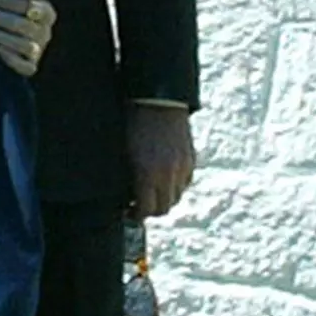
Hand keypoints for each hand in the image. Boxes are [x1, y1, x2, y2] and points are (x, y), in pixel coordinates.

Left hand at [125, 103, 195, 220]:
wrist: (158, 100)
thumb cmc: (133, 123)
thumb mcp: (124, 153)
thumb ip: (128, 178)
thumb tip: (126, 196)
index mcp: (147, 174)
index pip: (146, 210)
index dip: (136, 216)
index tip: (127, 213)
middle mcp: (167, 174)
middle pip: (163, 208)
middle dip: (150, 211)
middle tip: (138, 207)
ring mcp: (182, 167)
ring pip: (176, 197)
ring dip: (164, 200)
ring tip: (151, 194)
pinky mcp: (191, 159)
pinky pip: (185, 183)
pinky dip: (175, 187)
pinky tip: (164, 180)